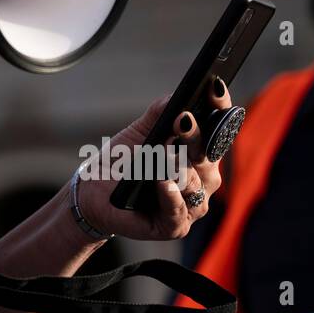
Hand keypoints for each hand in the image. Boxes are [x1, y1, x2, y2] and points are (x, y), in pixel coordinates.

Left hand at [76, 76, 232, 240]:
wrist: (94, 193)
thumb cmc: (122, 161)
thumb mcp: (139, 132)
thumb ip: (160, 114)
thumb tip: (178, 97)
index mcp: (199, 152)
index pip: (218, 127)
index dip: (219, 106)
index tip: (213, 86)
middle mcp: (202, 177)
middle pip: (208, 154)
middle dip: (196, 137)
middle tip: (182, 121)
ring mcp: (191, 203)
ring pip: (194, 182)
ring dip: (176, 167)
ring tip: (160, 155)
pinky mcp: (175, 225)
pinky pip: (179, 210)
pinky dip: (170, 195)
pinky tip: (162, 183)